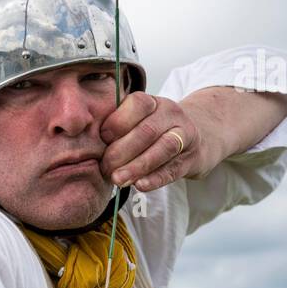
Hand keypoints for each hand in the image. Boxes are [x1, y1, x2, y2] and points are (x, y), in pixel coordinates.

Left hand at [97, 90, 225, 191]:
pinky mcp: (191, 158)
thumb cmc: (153, 131)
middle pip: (147, 131)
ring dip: (137, 166)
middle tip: (105, 169)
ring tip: (118, 180)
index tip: (101, 140)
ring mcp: (185, 135)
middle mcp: (170, 114)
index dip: (117, 122)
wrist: (197, 137)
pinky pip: (173, 169)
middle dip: (122, 151)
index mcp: (152, 102)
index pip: (136, 104)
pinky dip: (155, 178)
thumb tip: (89, 146)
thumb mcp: (137, 121)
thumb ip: (116, 128)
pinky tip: (140, 185)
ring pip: (163, 149)